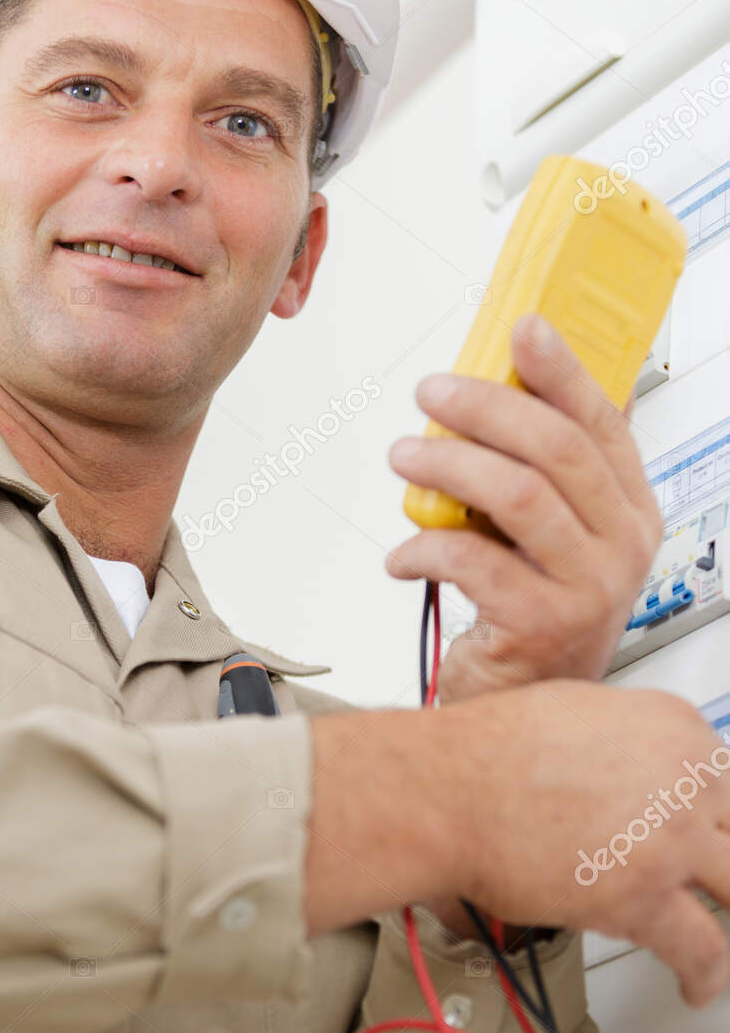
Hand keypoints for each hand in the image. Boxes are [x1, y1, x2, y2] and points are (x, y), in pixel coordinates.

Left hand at [385, 313, 662, 703]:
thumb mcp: (552, 534)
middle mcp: (622, 545)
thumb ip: (538, 473)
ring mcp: (589, 587)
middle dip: (485, 408)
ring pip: (517, 496)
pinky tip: (403, 553)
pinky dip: (424, 547)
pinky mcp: (542, 623)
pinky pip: (473, 561)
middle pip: (556, 450)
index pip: (602, 422)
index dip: (561, 370)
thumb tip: (494, 391)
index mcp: (630, 509)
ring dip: (448, 464)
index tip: (522, 328)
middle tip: (432, 394)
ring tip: (404, 457)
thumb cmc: (536, 610)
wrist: (531, 703)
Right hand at [440, 679, 729, 1007]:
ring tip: (724, 938)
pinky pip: (703, 951)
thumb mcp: (576, 711)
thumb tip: (622, 768)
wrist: (449, 790)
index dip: (716, 813)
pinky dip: (708, 977)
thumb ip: (623, 741)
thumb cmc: (485, 754)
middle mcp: (685, 780)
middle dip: (727, 859)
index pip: (725, 777)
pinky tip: (699, 986)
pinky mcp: (644, 898)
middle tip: (718, 881)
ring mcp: (672, 841)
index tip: (713, 830)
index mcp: (672, 727)